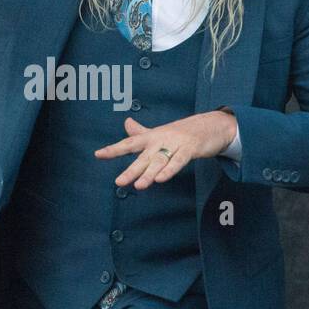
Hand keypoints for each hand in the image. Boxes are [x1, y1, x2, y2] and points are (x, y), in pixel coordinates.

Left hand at [94, 111, 237, 189]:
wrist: (210, 125)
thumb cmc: (182, 131)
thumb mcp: (159, 132)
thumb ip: (141, 132)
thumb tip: (126, 123)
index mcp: (152, 136)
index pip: (129, 143)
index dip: (114, 149)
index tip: (98, 154)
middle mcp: (161, 139)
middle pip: (144, 157)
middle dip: (131, 170)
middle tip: (119, 182)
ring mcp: (176, 143)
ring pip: (160, 161)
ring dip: (149, 174)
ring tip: (139, 186)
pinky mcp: (190, 148)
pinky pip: (178, 161)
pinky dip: (169, 170)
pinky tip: (160, 179)